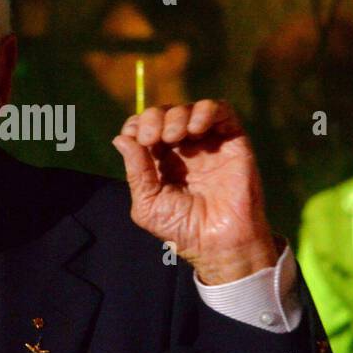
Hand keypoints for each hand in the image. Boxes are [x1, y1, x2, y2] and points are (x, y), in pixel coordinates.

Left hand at [112, 100, 277, 284]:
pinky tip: (195, 129)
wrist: (219, 242)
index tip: (134, 136)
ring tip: (174, 136)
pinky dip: (205, 111)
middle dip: (153, 118)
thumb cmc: (183, 229)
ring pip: (189, 109)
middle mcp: (184, 148)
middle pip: (164, 114)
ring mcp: (208, 142)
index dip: (137, 124)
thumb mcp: (148, 204)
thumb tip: (120, 138)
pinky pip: (221, 110)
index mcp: (160, 161)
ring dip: (176, 115)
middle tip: (151, 138)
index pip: (144, 128)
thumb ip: (136, 171)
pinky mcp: (232, 140)